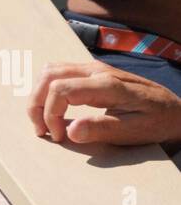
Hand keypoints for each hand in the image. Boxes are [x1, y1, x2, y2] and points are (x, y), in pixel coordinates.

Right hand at [28, 60, 180, 146]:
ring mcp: (94, 68)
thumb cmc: (155, 123)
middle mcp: (98, 70)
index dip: (50, 114)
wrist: (175, 111)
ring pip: (51, 71)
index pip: (60, 89)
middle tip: (42, 130)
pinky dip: (48, 91)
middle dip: (37, 104)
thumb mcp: (133, 131)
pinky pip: (60, 73)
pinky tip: (55, 111)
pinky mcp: (93, 72)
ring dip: (39, 96)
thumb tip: (70, 131)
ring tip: (45, 121)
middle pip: (49, 75)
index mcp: (107, 84)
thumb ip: (101, 129)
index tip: (59, 136)